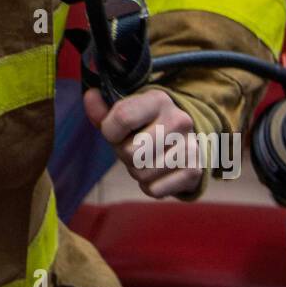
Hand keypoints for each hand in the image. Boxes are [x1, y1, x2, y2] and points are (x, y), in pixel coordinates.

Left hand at [83, 87, 202, 198]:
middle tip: (134, 148)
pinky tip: (159, 172)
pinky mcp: (195, 171)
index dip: (110, 131)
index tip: (115, 132)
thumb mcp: (126, 113)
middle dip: (124, 154)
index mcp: (158, 99)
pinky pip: (154, 190)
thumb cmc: (146, 126)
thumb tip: (90, 96)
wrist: (186, 141)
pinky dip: (150, 186)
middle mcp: (178, 120)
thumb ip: (103, 110)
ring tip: (147, 158)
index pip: (122, 117)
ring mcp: (191, 146)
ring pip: (141, 174)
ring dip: (137, 171)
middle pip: (130, 152)